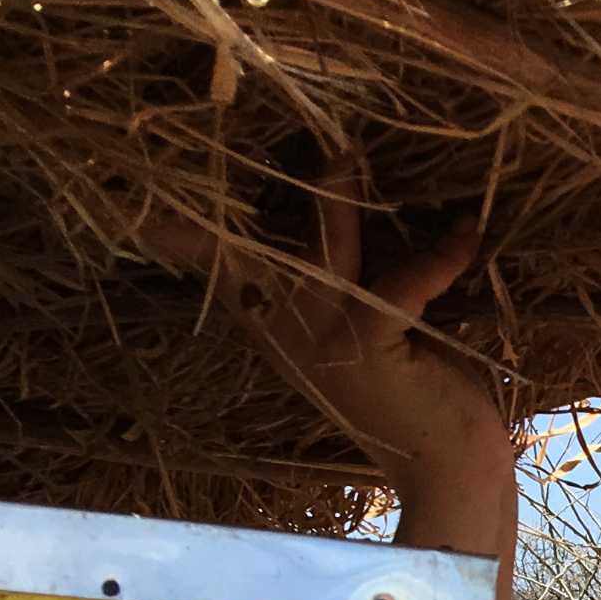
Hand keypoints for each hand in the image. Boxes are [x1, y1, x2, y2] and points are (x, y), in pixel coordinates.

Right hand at [160, 162, 513, 506]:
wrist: (448, 472)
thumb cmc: (415, 390)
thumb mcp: (362, 326)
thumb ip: (339, 275)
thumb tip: (339, 196)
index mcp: (271, 320)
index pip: (211, 259)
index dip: (174, 220)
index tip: (134, 184)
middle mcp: (284, 327)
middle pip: (239, 245)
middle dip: (226, 190)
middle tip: (244, 128)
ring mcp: (322, 338)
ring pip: (319, 248)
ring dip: (336, 195)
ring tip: (346, 151)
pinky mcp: (371, 346)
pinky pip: (400, 283)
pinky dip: (440, 256)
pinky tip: (465, 233)